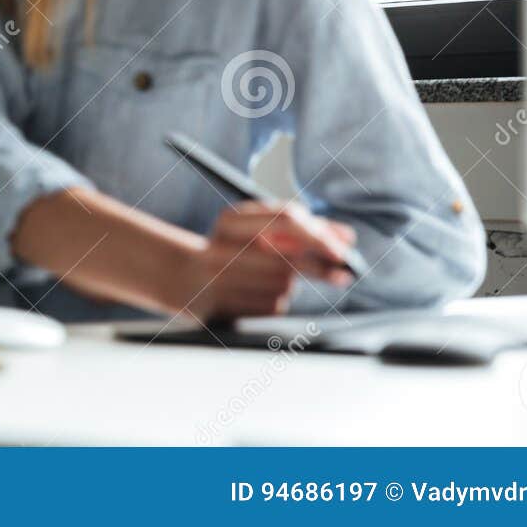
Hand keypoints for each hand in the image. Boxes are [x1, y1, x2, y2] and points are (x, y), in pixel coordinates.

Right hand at [177, 202, 356, 322]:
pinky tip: (254, 292)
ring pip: (285, 283)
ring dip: (290, 282)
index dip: (321, 233)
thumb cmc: (229, 247)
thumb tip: (345, 237)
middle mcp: (223, 247)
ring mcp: (223, 280)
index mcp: (230, 219)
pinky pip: (273, 304)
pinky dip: (275, 299)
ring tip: (267, 276)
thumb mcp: (250, 227)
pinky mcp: (226, 307)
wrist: (181, 276)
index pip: (287, 219)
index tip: (345, 245)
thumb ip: (294, 228)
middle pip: (289, 256)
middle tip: (344, 272)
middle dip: (321, 265)